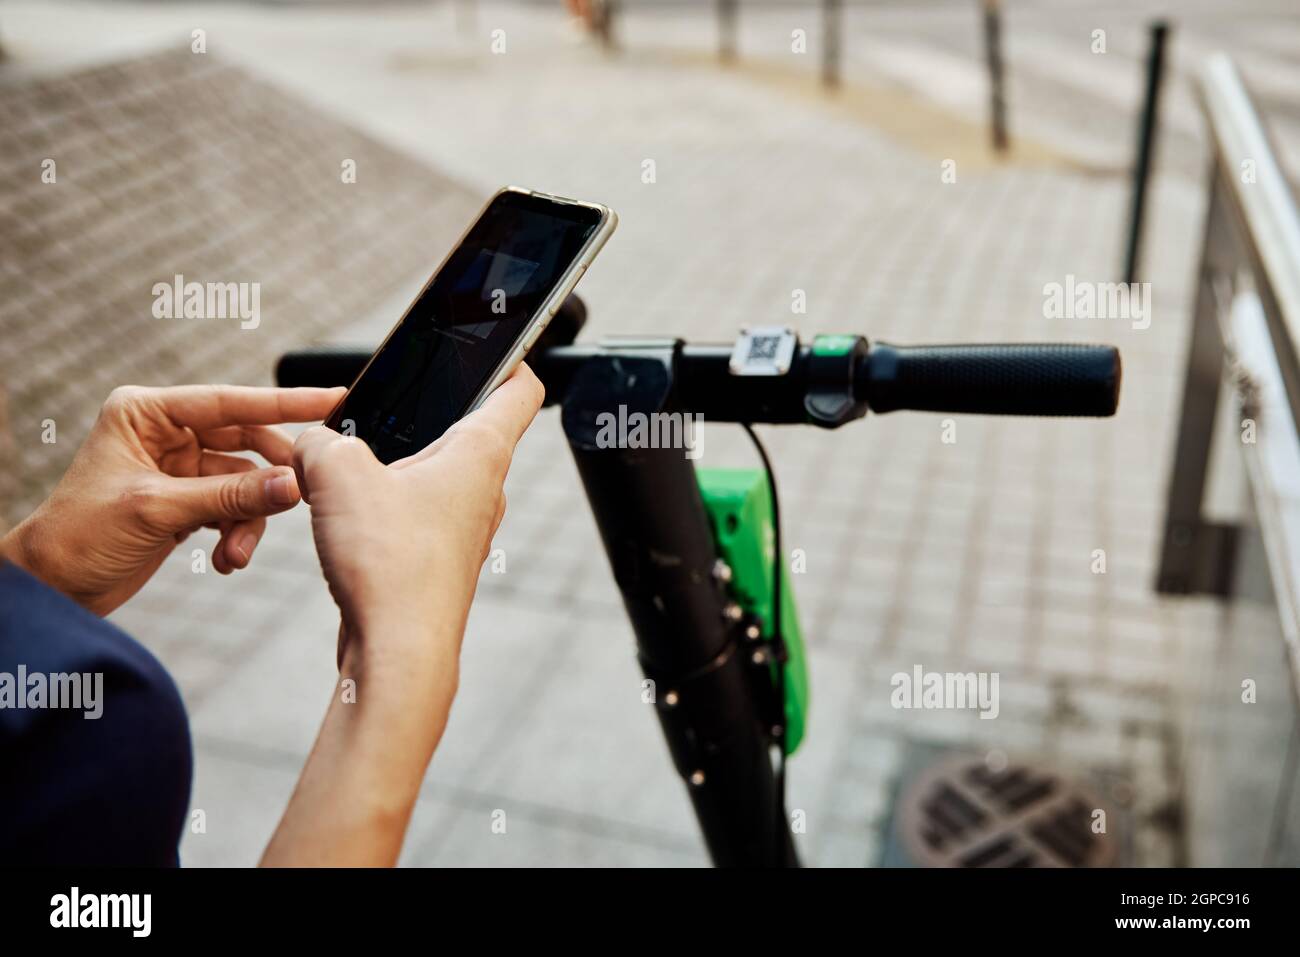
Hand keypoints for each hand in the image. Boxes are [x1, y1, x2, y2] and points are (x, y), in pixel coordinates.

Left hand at [1, 384, 343, 615]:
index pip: (229, 401)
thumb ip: (231, 497)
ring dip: (249, 519)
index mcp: (146, 413)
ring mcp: (179, 468)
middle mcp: (166, 433)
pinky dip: (237, 533)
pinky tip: (227, 558)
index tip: (331, 398)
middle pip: (246, 442)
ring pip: (245, 482)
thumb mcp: (159, 511)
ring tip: (237, 552)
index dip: (284, 402)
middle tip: (301, 495)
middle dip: (269, 478)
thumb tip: (292, 485)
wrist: (53, 589)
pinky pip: (235, 508)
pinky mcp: (187, 501)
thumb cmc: (79, 536)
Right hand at [262, 365, 543, 866]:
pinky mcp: (436, 562)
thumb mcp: (337, 475)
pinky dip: (384, 509)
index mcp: (481, 454)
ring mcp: (463, 530)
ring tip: (351, 465)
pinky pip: (413, 518)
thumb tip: (312, 444)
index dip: (510, 359)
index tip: (492, 344)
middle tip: (386, 404)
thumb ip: (321, 442)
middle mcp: (483, 491)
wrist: (397, 656)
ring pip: (436, 479)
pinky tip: (344, 518)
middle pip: (470, 431)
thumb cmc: (390, 567)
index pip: (520, 390)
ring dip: (398, 467)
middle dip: (428, 414)